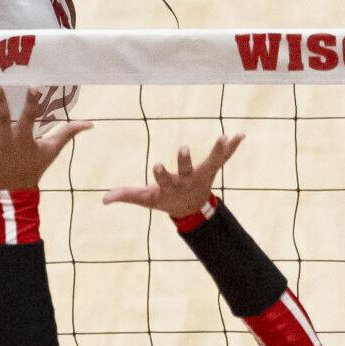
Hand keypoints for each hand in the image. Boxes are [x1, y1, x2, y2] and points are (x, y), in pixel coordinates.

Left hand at [0, 87, 90, 189]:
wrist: (16, 190)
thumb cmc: (35, 166)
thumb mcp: (52, 150)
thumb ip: (69, 133)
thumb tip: (91, 124)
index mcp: (24, 136)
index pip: (31, 116)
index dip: (33, 102)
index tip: (34, 86)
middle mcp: (5, 139)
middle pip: (1, 117)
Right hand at [101, 135, 244, 219]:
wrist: (191, 210)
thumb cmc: (165, 200)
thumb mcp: (146, 199)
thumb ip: (126, 196)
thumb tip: (104, 199)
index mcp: (170, 186)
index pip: (164, 180)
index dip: (161, 174)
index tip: (157, 165)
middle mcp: (187, 180)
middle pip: (186, 170)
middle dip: (184, 161)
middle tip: (183, 148)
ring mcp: (201, 174)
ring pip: (210, 162)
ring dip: (217, 151)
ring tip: (223, 137)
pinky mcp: (212, 168)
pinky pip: (224, 158)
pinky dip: (232, 147)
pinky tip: (240, 135)